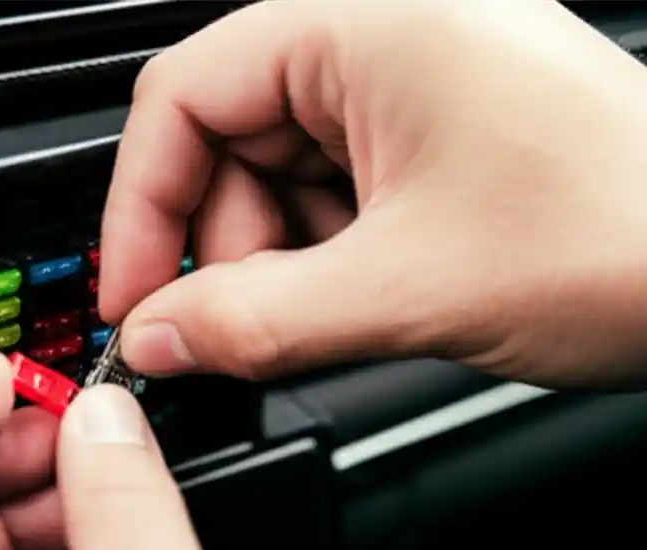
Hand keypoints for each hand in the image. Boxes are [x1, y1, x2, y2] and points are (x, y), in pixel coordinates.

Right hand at [100, 0, 646, 387]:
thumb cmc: (632, 233)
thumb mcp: (405, 290)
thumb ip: (252, 321)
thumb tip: (157, 336)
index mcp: (365, 19)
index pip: (183, 96)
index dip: (141, 207)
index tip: (134, 295)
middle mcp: (385, 29)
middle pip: (227, 139)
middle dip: (221, 246)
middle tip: (230, 329)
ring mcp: (417, 76)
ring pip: (279, 172)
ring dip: (279, 259)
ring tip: (334, 313)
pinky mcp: (441, 125)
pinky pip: (336, 186)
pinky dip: (328, 252)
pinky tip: (368, 294)